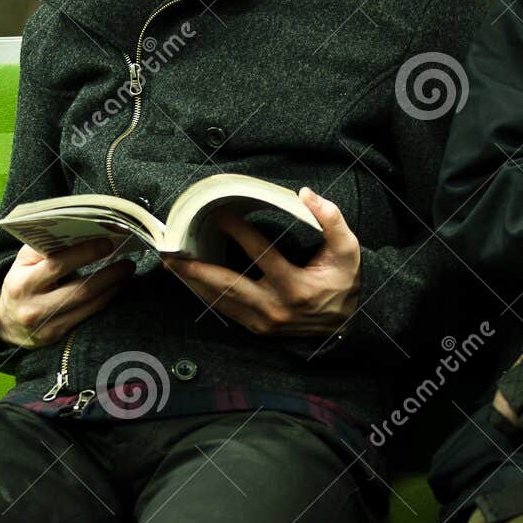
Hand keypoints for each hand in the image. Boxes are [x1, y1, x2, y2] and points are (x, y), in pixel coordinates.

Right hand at [0, 236, 132, 348]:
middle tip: (128, 262)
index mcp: (22, 283)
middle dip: (108, 275)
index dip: (85, 253)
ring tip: (126, 272)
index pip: (57, 265)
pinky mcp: (58, 337)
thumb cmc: (21, 282)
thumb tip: (80, 231)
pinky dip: (105, 300)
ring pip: (88, 306)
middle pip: (79, 290)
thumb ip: (45, 247)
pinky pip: (88, 316)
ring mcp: (47, 326)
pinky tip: (116, 288)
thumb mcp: (23, 263)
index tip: (107, 243)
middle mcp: (34, 308)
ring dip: (112, 288)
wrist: (5, 322)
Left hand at [162, 187, 360, 335]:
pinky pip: (227, 311)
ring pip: (222, 301)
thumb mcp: (347, 250)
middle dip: (198, 268)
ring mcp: (264, 322)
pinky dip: (207, 295)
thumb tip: (304, 194)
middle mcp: (276, 308)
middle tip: (173, 252)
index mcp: (296, 288)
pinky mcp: (258, 328)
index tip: (219, 213)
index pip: (261, 254)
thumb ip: (331, 220)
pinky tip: (192, 281)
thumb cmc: (344, 281)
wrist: (348, 323)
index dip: (239, 232)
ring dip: (195, 283)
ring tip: (173, 265)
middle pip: (229, 286)